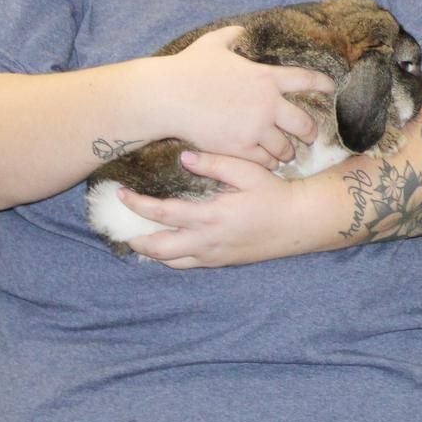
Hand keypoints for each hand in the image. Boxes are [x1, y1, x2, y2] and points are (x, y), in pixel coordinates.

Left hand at [118, 150, 327, 268]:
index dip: (138, 205)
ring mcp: (215, 255)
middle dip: (136, 239)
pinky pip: (189, 264)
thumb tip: (183, 157)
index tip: (122, 195)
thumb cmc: (275, 194)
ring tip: (139, 238)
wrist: (299, 223)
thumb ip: (214, 164)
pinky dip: (172, 258)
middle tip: (121, 228)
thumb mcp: (247, 172)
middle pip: (160, 248)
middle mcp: (208, 241)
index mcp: (211, 216)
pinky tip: (167, 246)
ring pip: (172, 262)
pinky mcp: (223, 261)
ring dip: (152, 252)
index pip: (164, 213)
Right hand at [155, 26, 335, 167]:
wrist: (167, 97)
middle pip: (304, 124)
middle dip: (309, 132)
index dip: (323, 85)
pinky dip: (267, 163)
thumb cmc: (187, 68)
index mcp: (265, 78)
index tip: (332, 89)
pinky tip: (265, 163)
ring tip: (286, 154)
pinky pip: (264, 161)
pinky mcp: (240, 148)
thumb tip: (241, 29)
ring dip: (286, 152)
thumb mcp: (213, 44)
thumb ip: (232, 35)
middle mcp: (267, 104)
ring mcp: (255, 128)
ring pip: (285, 148)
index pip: (306, 80)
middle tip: (309, 136)